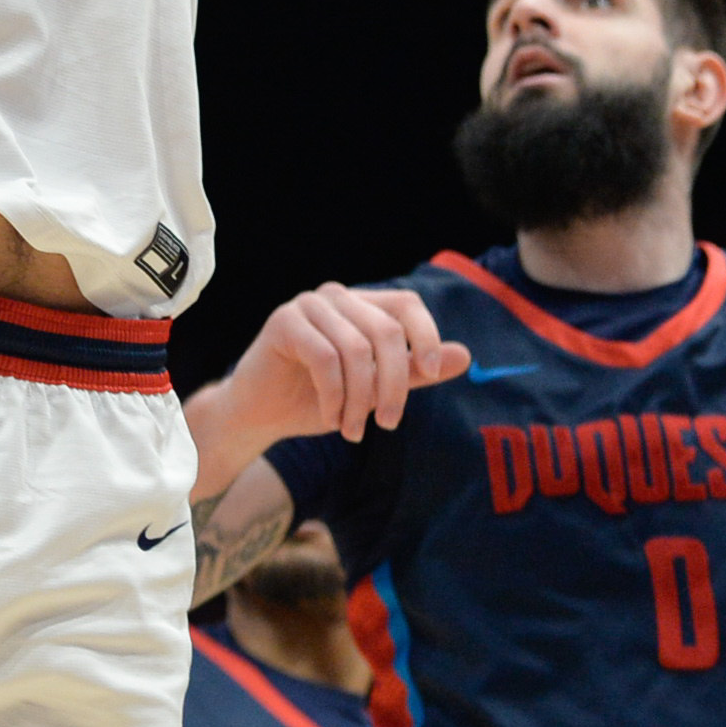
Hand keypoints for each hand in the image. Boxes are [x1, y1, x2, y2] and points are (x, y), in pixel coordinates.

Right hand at [222, 283, 471, 443]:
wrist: (260, 415)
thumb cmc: (317, 399)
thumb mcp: (375, 390)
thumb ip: (415, 371)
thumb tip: (464, 355)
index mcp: (361, 306)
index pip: (406, 305)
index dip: (425, 334)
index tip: (431, 372)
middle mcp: (336, 297)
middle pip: (385, 330)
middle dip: (393, 384)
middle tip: (388, 424)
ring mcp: (307, 305)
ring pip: (357, 348)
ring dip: (360, 399)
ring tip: (353, 429)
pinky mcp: (283, 322)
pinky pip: (325, 358)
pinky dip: (335, 396)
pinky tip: (332, 417)